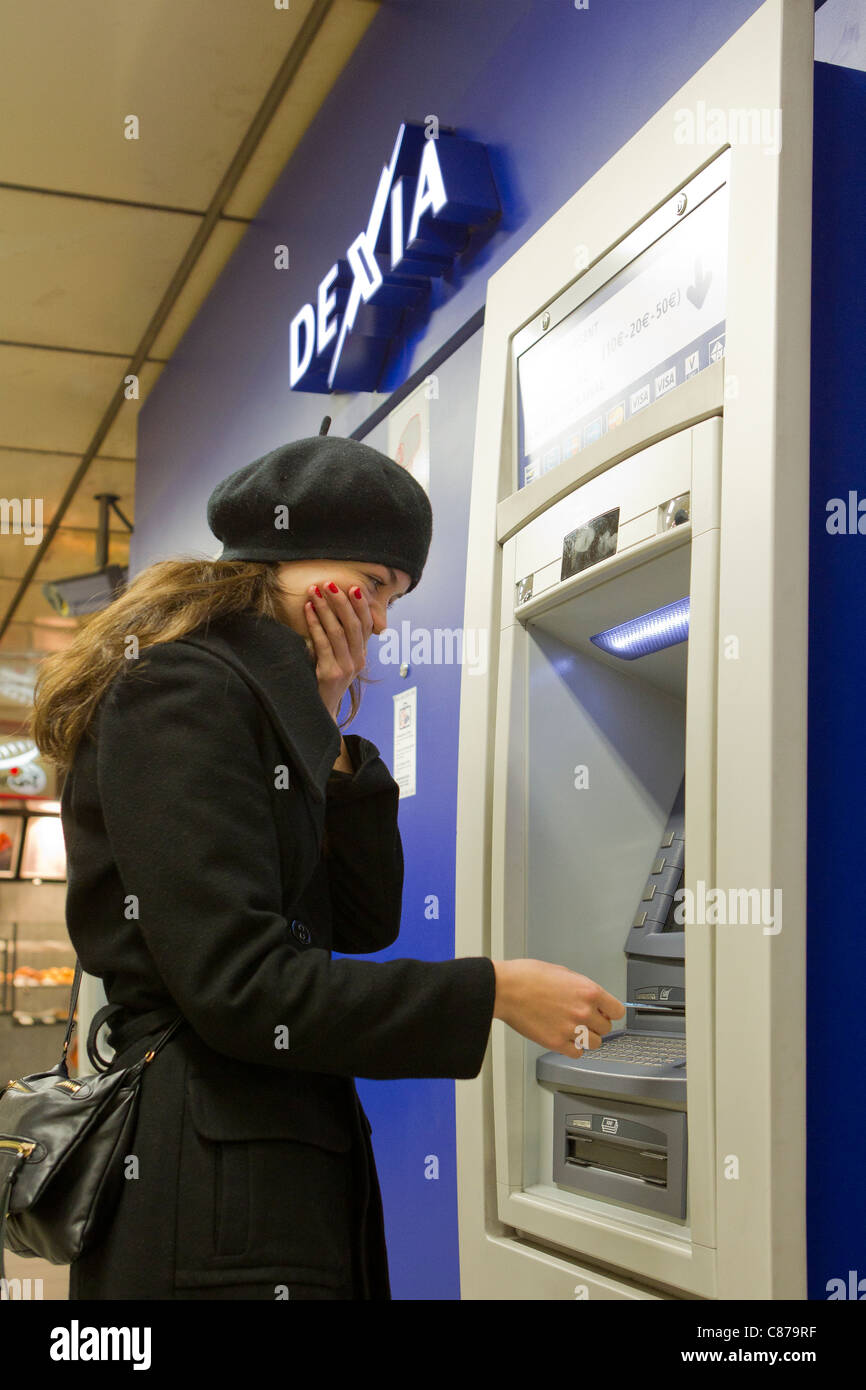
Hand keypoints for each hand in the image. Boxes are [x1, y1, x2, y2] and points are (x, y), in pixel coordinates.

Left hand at [304, 580, 373, 722]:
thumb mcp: (338, 659)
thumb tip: (337, 611)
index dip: (362, 606)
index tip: (353, 587)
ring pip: (339, 631)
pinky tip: (307, 610)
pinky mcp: (331, 673)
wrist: (320, 712)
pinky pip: (323, 643)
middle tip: (330, 583)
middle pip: (354, 625)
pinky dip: (315, 623)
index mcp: (362, 655)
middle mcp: (358, 661)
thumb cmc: (324, 681)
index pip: (368, 625)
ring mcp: (346, 668)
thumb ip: (341, 640)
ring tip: (314, 591)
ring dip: (325, 608)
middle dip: (341, 602)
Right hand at [492, 959, 624, 1057]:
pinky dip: (572, 1048)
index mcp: (588, 991)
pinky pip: (576, 1053)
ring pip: (594, 1043)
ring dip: (586, 1038)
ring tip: (574, 1030)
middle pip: (606, 1028)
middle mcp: (583, 1011)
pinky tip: (565, 1039)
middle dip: (596, 1024)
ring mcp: (571, 1029)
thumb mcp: (562, 972)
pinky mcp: (556, 1043)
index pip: (617, 1010)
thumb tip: (589, 997)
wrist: (506, 989)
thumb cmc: (527, 976)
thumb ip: (581, 987)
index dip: (610, 1012)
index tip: (606, 1013)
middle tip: (584, 1020)